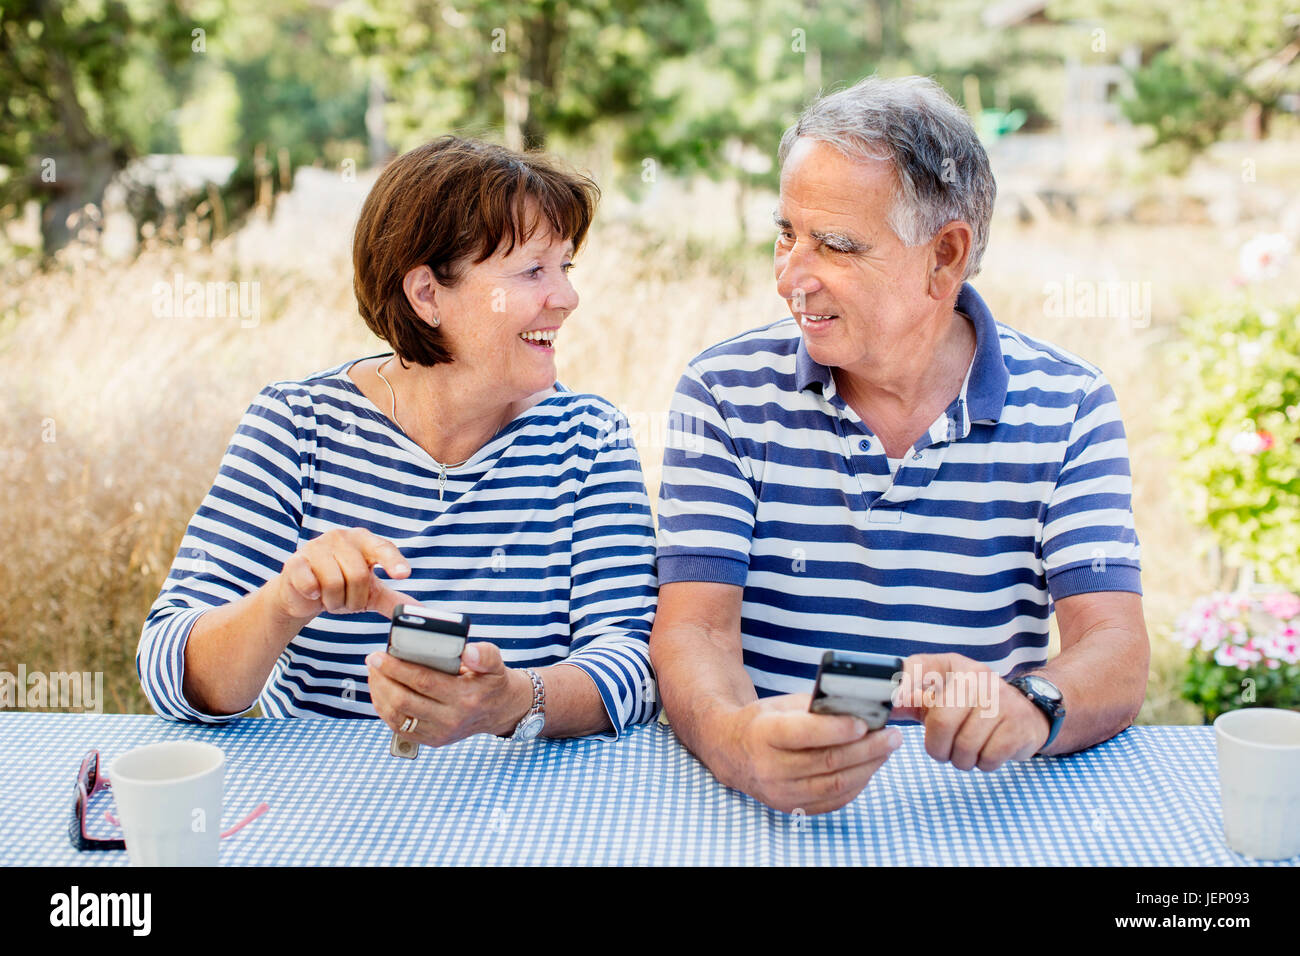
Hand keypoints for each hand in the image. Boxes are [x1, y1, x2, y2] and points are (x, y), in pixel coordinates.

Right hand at [272, 527, 410, 621]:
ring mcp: (316, 546)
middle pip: (358, 576)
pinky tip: (313, 593)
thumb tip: (418, 610)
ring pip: (334, 583)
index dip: (394, 561)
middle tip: (346, 602)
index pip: (383, 548)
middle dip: (354, 600)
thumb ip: (393, 599)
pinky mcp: (296, 561)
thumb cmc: (340, 587)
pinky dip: (314, 595)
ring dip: (334, 601)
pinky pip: (311, 584)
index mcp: (364, 541)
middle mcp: (341, 538)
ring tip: (330, 598)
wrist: (301, 593)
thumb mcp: (369, 593)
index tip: (404, 574)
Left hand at [366, 641, 530, 748]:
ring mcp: (440, 733)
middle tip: (372, 661)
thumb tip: (468, 651)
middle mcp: (451, 719)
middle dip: (382, 680)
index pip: (423, 682)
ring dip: (379, 694)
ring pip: (397, 716)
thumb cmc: (491, 681)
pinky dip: (384, 709)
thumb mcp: (495, 663)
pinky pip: (398, 727)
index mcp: (465, 697)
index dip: (397, 668)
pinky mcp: (432, 740)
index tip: (379, 655)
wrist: (500, 711)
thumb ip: (484, 654)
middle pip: (404, 701)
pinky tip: (380, 692)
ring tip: (374, 674)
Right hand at [718, 694, 902, 814]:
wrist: (731, 751)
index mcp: (764, 734)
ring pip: (836, 784)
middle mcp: (770, 767)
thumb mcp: (781, 704)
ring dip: (868, 767)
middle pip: (828, 761)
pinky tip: (870, 767)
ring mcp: (780, 792)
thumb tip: (859, 707)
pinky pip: (833, 801)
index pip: (806, 733)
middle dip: (867, 748)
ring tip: (887, 750)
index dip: (839, 729)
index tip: (866, 722)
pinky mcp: (791, 807)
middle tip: (892, 736)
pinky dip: (857, 784)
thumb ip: (816, 706)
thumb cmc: (762, 721)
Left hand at [891, 653, 1049, 771]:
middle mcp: (979, 678)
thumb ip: (908, 696)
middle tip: (945, 749)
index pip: (919, 671)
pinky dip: (983, 763)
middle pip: (941, 723)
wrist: (1028, 712)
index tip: (895, 704)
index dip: (903, 691)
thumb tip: (878, 706)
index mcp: (953, 666)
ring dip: (962, 760)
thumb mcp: (940, 692)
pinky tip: (987, 750)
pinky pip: (989, 758)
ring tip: (968, 749)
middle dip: (938, 748)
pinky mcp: (1019, 725)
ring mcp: (1002, 701)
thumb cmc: (972, 706)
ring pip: (965, 748)